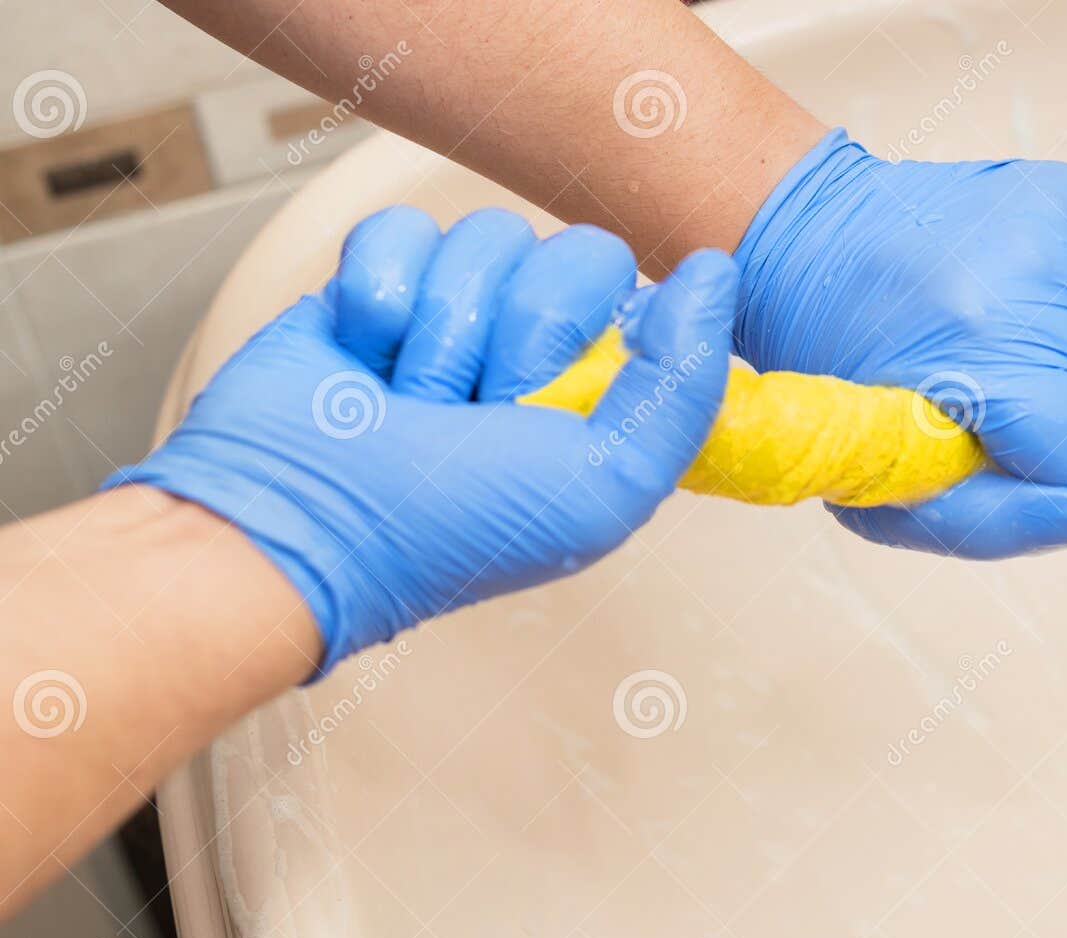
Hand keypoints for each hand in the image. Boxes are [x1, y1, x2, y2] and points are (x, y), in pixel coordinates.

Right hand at [109, 207, 736, 672]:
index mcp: (604, 396)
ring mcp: (457, 313)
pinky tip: (363, 357)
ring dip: (443, 330)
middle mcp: (540, 351)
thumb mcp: (606, 482)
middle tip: (476, 410)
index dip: (600, 336)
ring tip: (413, 401)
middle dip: (520, 336)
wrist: (299, 521)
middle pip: (573, 255)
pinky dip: (378, 295)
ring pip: (488, 237)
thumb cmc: (449, 527)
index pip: (643, 294)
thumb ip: (684, 385)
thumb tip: (716, 275)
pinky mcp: (377, 285)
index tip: (555, 401)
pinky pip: (401, 229)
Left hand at [734, 129, 1066, 558]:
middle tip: (1015, 408)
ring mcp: (1045, 227)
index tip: (1006, 445)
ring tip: (1037, 364)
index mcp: (968, 356)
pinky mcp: (1066, 192)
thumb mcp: (887, 486)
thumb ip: (989, 524)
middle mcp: (1015, 281)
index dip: (1047, 464)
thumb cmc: (849, 380)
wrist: (812, 251)